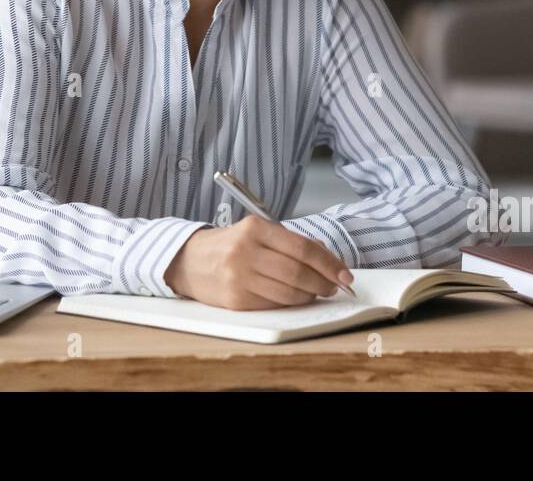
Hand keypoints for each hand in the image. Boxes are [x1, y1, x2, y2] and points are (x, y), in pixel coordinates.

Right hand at [163, 215, 354, 309]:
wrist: (188, 261)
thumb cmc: (230, 245)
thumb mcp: (257, 233)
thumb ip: (291, 243)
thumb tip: (328, 259)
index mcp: (255, 228)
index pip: (302, 248)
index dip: (329, 263)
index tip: (345, 274)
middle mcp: (245, 252)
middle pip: (298, 273)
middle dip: (323, 283)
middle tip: (333, 286)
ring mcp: (239, 278)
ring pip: (289, 293)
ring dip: (310, 295)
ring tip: (316, 292)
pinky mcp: (236, 300)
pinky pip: (274, 304)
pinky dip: (290, 303)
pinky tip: (294, 298)